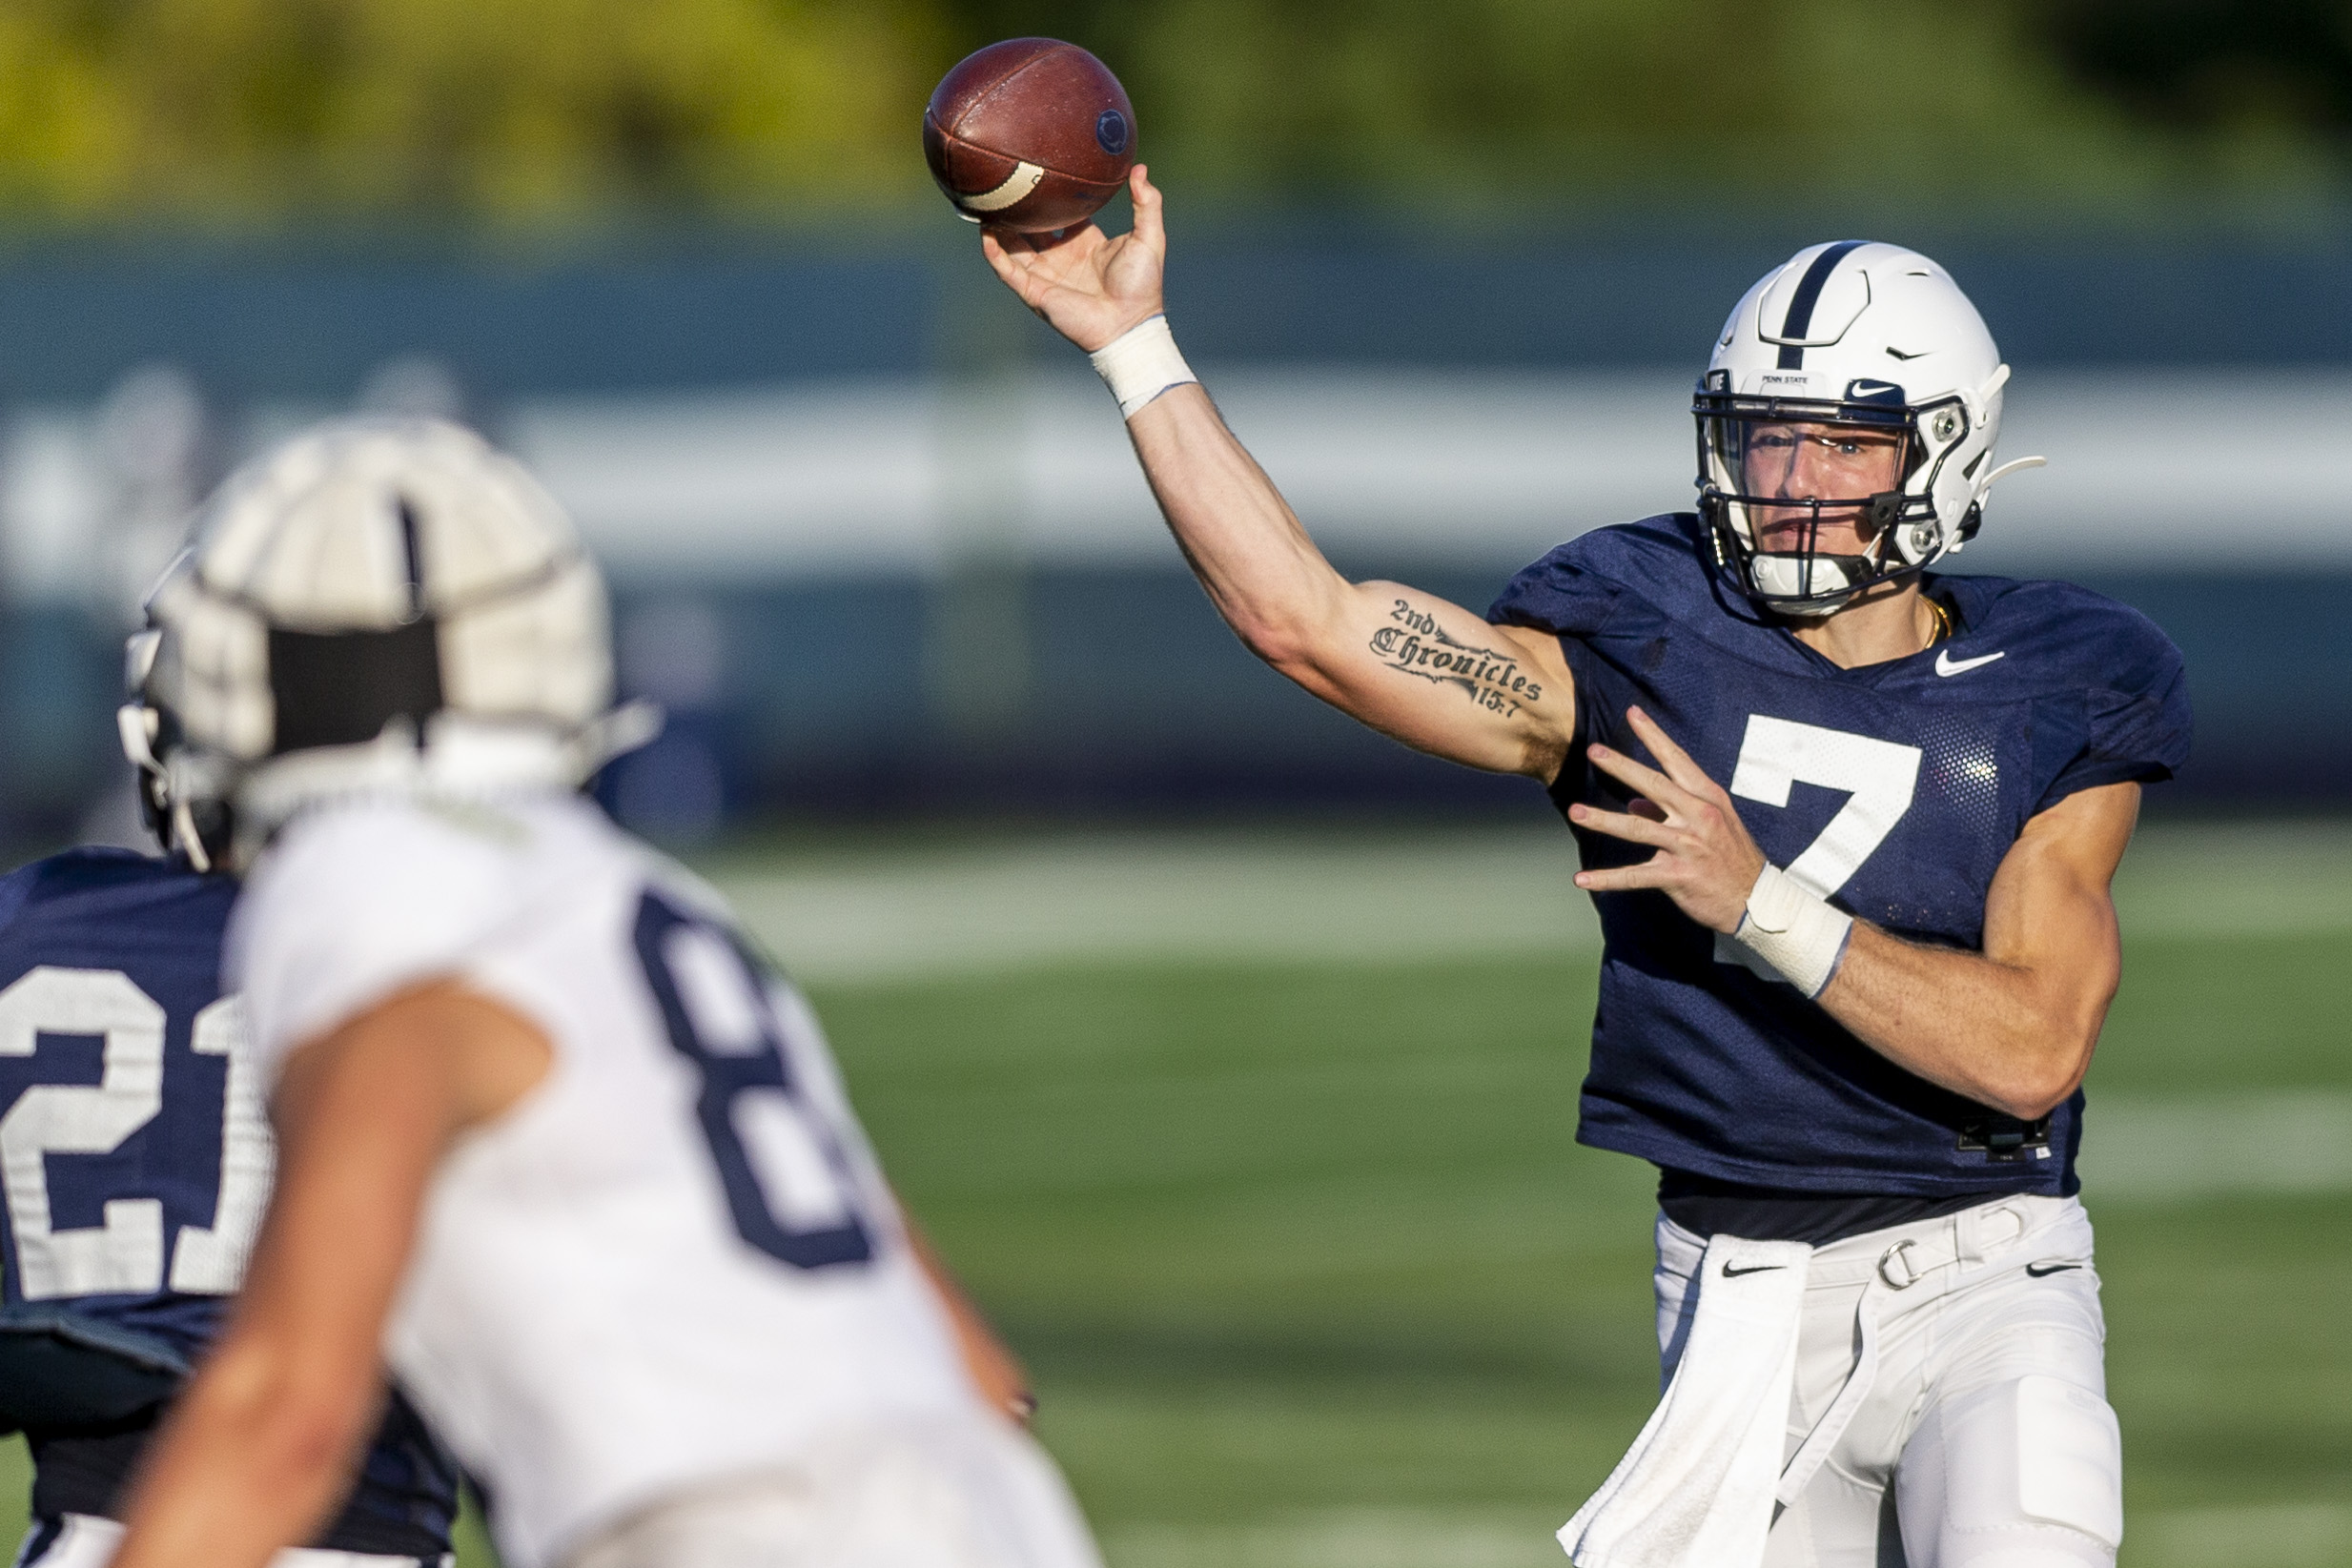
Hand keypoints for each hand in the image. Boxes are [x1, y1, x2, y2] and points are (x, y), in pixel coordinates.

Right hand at [980, 164, 1166, 351]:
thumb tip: (1140, 168)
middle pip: (1031, 228)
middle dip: (1017, 210)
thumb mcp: (1149, 236)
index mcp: (1084, 243)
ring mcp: (1046, 275)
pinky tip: (985, 234)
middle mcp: (1062, 257)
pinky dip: (995, 254)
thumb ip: (1147, 202)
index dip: (1050, 197)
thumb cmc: (1142, 284)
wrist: (1130, 323)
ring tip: (985, 204)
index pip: (1061, 215)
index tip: (1039, 173)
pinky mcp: (1035, 292)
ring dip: (999, 228)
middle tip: (1004, 185)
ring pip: (1013, 247)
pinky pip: (1008, 270)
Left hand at [1568, 706, 1766, 933]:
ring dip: (1604, 820)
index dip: (1654, 736)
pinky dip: (1607, 879)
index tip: (1632, 713)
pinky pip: (1635, 876)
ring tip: (1575, 812)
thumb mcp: (1711, 824)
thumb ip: (1671, 810)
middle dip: (1622, 767)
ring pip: (1639, 828)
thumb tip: (1634, 802)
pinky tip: (1581, 879)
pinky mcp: (1679, 876)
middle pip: (1655, 785)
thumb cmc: (1732, 857)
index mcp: (1707, 798)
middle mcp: (1698, 817)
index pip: (1677, 761)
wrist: (1758, 899)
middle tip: (1594, 751)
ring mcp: (1688, 846)